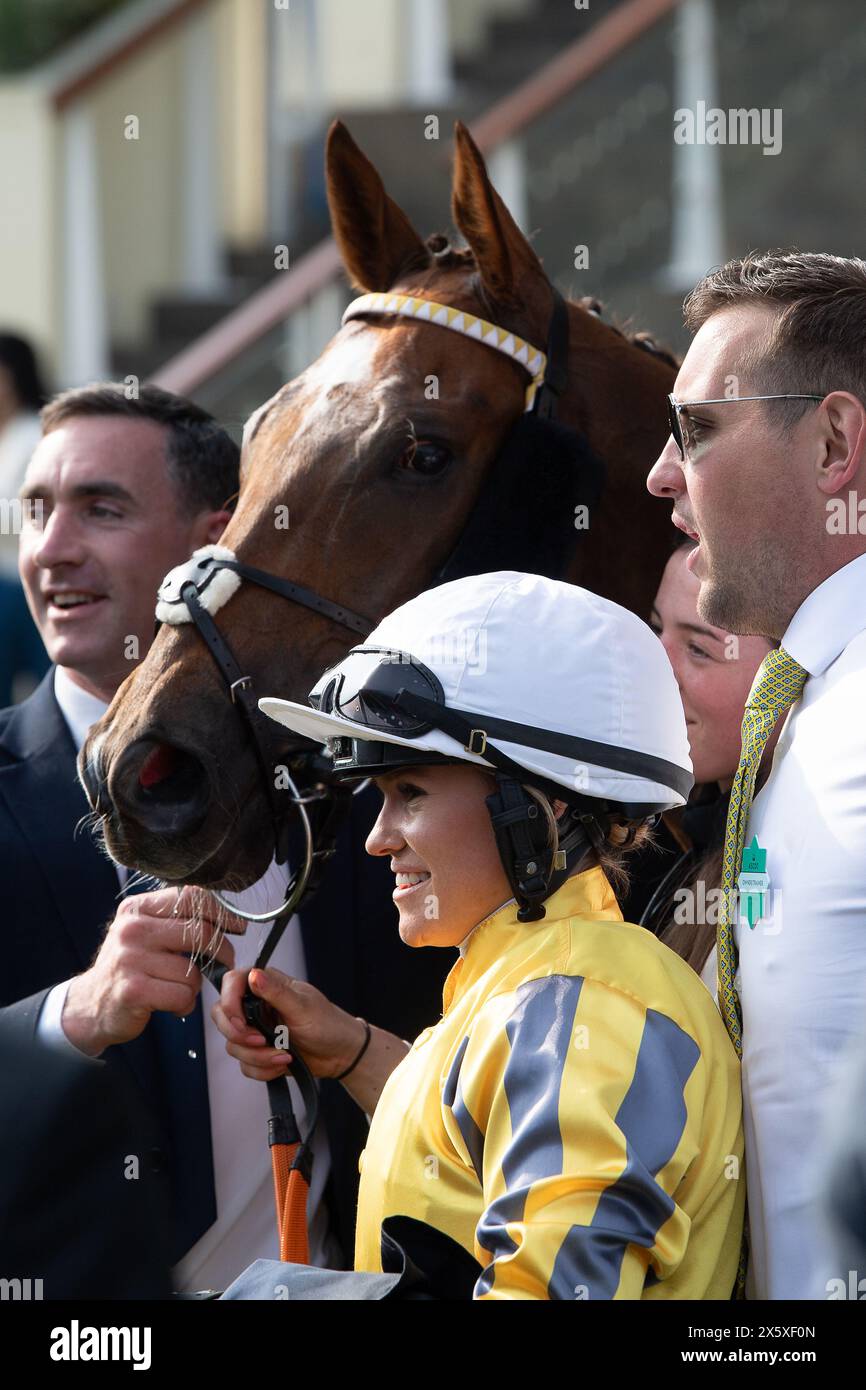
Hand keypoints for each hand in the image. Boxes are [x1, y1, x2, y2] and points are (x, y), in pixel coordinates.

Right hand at [63, 886, 243, 1056]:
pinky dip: (184, 1005)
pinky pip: (182, 995)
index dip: (222, 912)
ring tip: (178, 990)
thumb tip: (227, 915)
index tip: (238, 926)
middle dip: (222, 952)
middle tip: (223, 964)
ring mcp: (130, 960)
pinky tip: (170, 1005)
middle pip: (201, 933)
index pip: (191, 897)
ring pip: (194, 971)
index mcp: (137, 908)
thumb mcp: (145, 933)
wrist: (90, 1005)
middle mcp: (131, 929)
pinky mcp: (133, 991)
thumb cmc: (129, 967)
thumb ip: (177, 920)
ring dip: (195, 987)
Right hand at [212, 966, 366, 1082]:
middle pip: (222, 1016)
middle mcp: (255, 1005)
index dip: (229, 1002)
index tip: (240, 1022)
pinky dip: (262, 1069)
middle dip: (238, 1035)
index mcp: (266, 985)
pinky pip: (245, 1065)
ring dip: (257, 1056)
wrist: (340, 1054)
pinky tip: (283, 1064)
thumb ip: (276, 992)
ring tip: (284, 1056)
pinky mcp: (258, 1052)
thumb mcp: (303, 1007)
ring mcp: (255, 1029)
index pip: (232, 983)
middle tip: (260, 1041)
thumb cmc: (327, 1023)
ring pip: (233, 1045)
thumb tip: (255, 975)